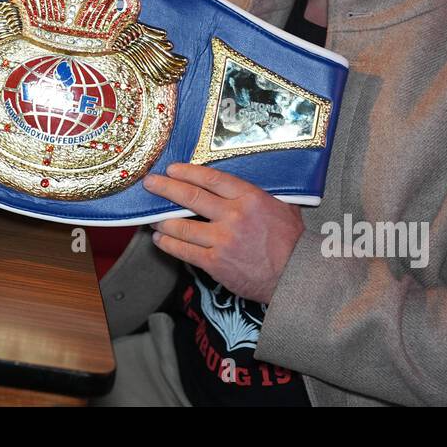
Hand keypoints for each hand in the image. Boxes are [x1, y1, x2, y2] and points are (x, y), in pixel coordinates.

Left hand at [144, 163, 304, 304]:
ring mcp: (222, 241)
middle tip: (150, 183)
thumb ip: (261, 193)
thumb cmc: (291, 241)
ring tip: (152, 217)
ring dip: (162, 221)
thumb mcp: (283, 206)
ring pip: (182, 226)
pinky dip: (169, 244)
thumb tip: (247, 180)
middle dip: (166, 188)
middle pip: (191, 197)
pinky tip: (160, 239)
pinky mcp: (215, 263)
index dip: (188, 172)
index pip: (211, 178)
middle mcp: (233, 216)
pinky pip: (184, 251)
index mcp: (249, 198)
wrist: (296, 277)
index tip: (173, 169)